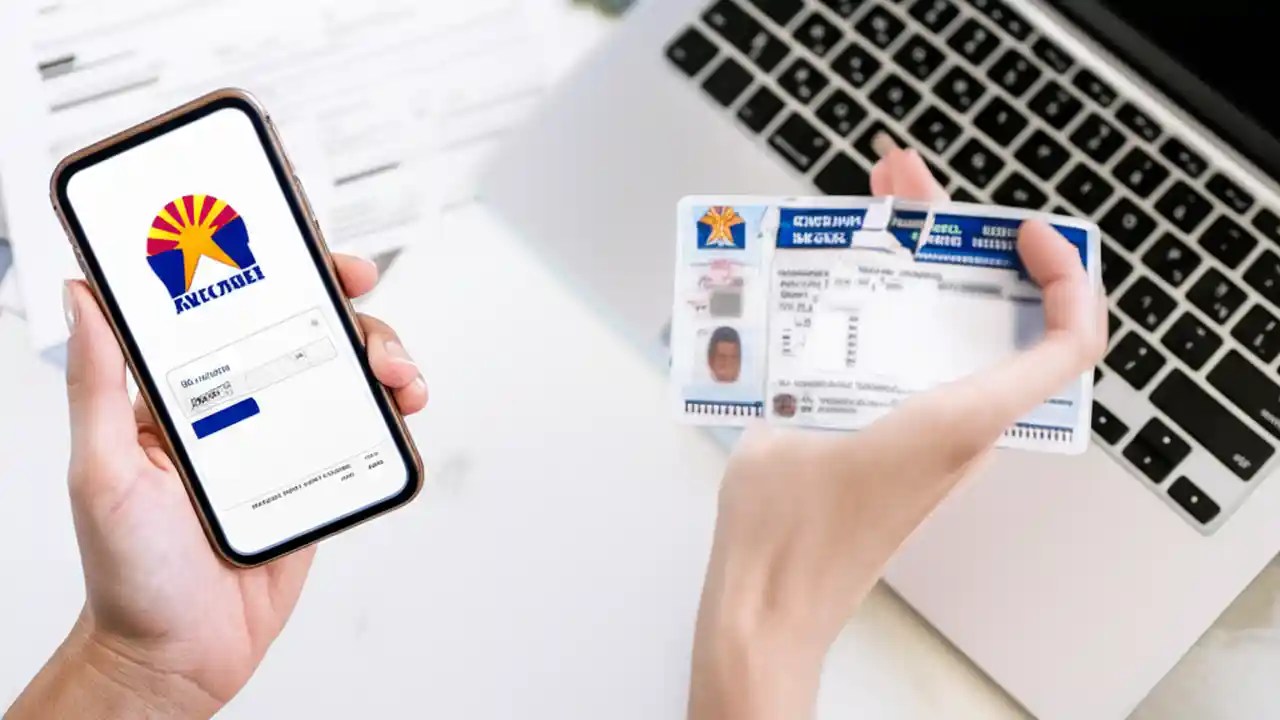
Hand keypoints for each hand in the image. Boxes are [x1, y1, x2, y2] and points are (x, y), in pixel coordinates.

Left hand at [8, 255, 427, 718]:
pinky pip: (364, 433)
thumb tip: (83, 295)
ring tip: (395, 373)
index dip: (271, 265)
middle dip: (343, 300)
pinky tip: (401, 411)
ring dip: (381, 355)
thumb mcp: (101, 470)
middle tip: (360, 289)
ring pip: (344, 375)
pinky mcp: (316, 479)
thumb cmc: (128, 575)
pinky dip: (393, 414)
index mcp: (184, 394)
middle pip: (304, 329)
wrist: (179, 657)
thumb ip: (98, 382)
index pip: (231, 308)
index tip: (300, 239)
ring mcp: (282, 441)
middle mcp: (238, 407)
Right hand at [688, 147, 1107, 719]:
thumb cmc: (784, 538)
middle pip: (996, 318)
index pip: (1067, 345)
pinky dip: (898, 322)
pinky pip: (922, 369)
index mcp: (954, 421)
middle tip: (900, 185)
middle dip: (954, 238)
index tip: (1021, 230)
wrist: (771, 609)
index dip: (1065, 275)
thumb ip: (802, 365)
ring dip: (924, 277)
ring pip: (958, 340)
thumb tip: (805, 321)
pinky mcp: (905, 453)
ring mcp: (936, 444)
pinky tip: (841, 296)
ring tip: (867, 221)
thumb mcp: (786, 424)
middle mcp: (961, 432)